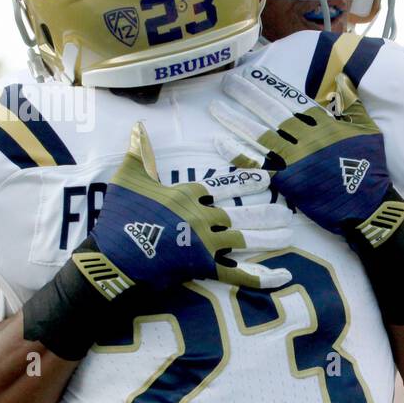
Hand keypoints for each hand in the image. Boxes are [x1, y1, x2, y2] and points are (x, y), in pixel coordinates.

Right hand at [85, 122, 291, 293]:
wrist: (115, 254)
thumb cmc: (119, 217)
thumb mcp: (127, 178)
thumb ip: (138, 153)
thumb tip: (138, 125)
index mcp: (186, 196)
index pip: (220, 187)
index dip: (244, 182)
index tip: (267, 179)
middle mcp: (201, 217)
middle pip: (239, 214)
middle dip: (265, 213)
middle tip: (286, 212)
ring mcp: (204, 243)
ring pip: (244, 240)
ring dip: (268, 238)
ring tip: (288, 233)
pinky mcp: (203, 267)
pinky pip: (238, 274)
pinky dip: (262, 277)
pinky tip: (284, 277)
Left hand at [213, 65, 403, 243]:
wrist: (367, 204)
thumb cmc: (371, 168)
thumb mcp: (368, 129)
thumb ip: (353, 103)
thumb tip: (345, 78)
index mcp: (324, 124)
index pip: (291, 99)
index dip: (270, 87)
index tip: (252, 74)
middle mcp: (305, 138)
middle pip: (270, 112)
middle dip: (248, 96)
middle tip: (227, 82)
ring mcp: (294, 159)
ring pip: (259, 135)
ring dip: (236, 121)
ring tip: (216, 107)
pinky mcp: (287, 181)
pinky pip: (257, 165)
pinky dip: (238, 154)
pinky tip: (220, 142)